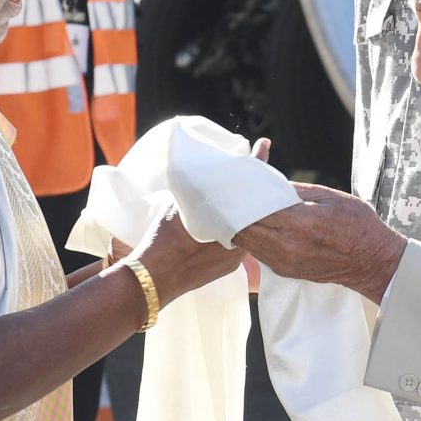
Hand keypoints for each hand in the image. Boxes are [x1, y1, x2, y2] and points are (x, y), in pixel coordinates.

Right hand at [113, 139, 272, 315]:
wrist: (156, 275)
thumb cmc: (164, 236)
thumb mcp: (179, 203)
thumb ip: (197, 191)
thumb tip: (203, 179)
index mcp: (231, 216)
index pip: (250, 183)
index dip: (257, 161)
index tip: (264, 145)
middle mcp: (242, 236)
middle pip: (250, 209)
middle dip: (245, 195)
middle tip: (242, 178)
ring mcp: (238, 255)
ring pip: (245, 229)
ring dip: (237, 218)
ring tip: (222, 208)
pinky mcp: (231, 268)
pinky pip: (236, 247)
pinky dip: (229, 237)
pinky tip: (211, 234)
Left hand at [237, 185, 406, 304]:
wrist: (372, 261)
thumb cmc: (357, 225)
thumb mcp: (329, 197)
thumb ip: (295, 191)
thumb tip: (270, 183)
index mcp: (298, 223)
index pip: (254, 209)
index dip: (241, 197)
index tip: (234, 186)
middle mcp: (287, 246)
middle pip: (245, 228)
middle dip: (236, 212)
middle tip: (229, 196)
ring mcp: (285, 262)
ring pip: (248, 243)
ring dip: (241, 227)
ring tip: (237, 210)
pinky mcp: (286, 271)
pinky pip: (259, 253)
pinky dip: (253, 239)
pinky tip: (253, 226)